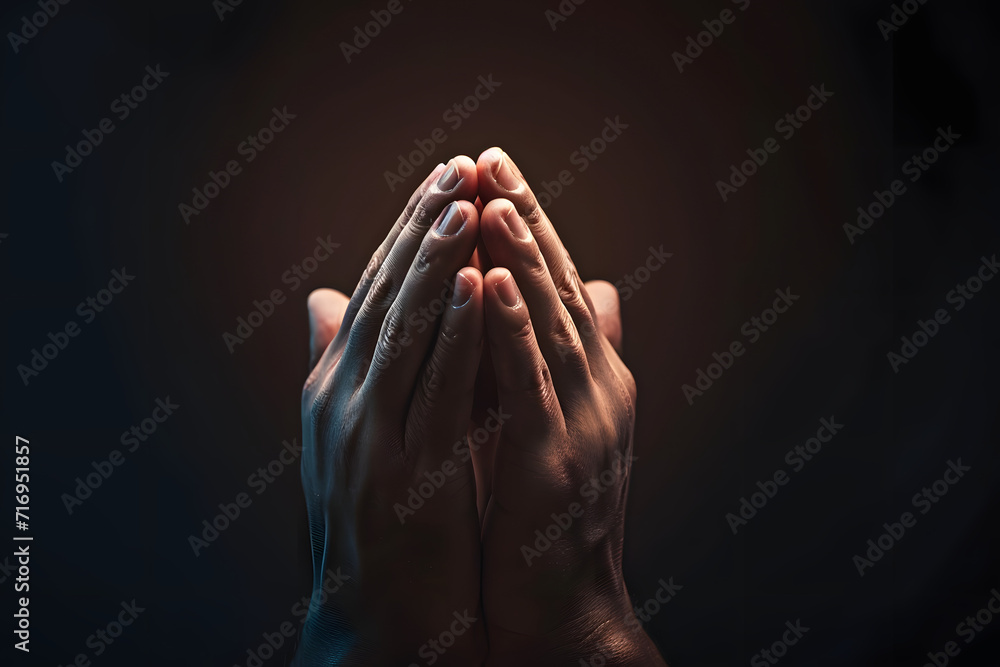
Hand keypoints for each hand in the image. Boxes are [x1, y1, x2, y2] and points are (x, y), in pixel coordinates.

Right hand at [295, 158, 488, 665]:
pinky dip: (458, 336)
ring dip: (438, 266)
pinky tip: (479, 288)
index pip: (376, 291)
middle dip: (423, 228)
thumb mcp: (354, 435)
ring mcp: (371, 440)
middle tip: (459, 166)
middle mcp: (342, 404)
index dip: (409, 231)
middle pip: (387, 298)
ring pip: (407, 334)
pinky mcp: (408, 477)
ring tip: (466, 206)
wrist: (379, 621)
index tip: (443, 177)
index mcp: (334, 390)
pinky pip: (438, 393)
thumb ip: (345, 363)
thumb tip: (329, 297)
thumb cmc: (382, 523)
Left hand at [474, 148, 664, 665]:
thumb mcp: (544, 426)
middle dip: (524, 220)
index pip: (556, 284)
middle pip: (558, 286)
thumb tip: (530, 306)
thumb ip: (539, 366)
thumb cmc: (542, 517)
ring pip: (550, 324)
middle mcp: (598, 388)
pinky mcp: (555, 461)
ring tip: (491, 200)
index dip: (527, 224)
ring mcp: (583, 423)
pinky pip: (530, 383)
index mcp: (591, 378)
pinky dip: (512, 328)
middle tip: (489, 160)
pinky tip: (490, 282)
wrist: (562, 606)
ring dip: (521, 259)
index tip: (491, 171)